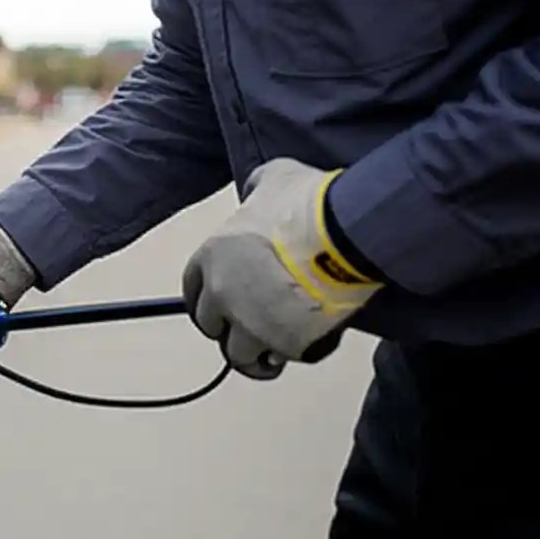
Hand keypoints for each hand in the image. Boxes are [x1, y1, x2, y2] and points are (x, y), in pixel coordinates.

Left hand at [182, 158, 382, 378]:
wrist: (348, 234)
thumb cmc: (310, 204)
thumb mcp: (274, 178)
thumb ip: (256, 189)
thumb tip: (256, 194)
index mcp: (212, 256)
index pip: (192, 290)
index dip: (207, 299)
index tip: (220, 305)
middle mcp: (222, 293)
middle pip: (211, 325)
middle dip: (229, 326)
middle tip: (253, 322)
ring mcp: (249, 322)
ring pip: (238, 352)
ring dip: (254, 349)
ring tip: (274, 343)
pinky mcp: (282, 343)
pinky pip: (276, 360)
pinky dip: (283, 357)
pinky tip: (295, 347)